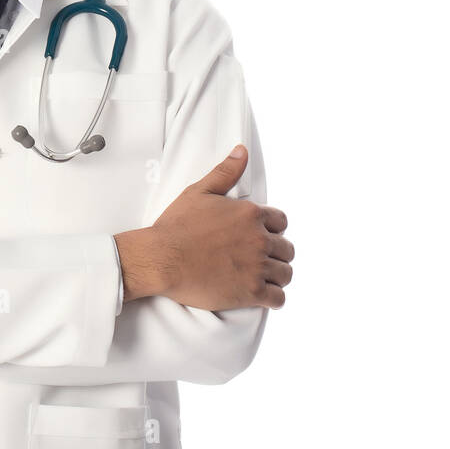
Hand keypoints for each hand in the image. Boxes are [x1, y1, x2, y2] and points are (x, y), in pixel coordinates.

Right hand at [119, 146, 292, 309]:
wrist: (162, 258)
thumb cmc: (177, 224)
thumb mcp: (200, 191)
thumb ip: (225, 171)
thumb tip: (241, 150)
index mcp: (251, 214)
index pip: (281, 222)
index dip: (272, 229)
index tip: (261, 237)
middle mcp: (259, 239)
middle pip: (287, 249)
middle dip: (277, 253)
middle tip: (261, 259)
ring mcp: (257, 267)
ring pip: (286, 274)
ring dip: (278, 276)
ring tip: (265, 278)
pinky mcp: (251, 292)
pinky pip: (278, 298)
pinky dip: (274, 298)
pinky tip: (264, 295)